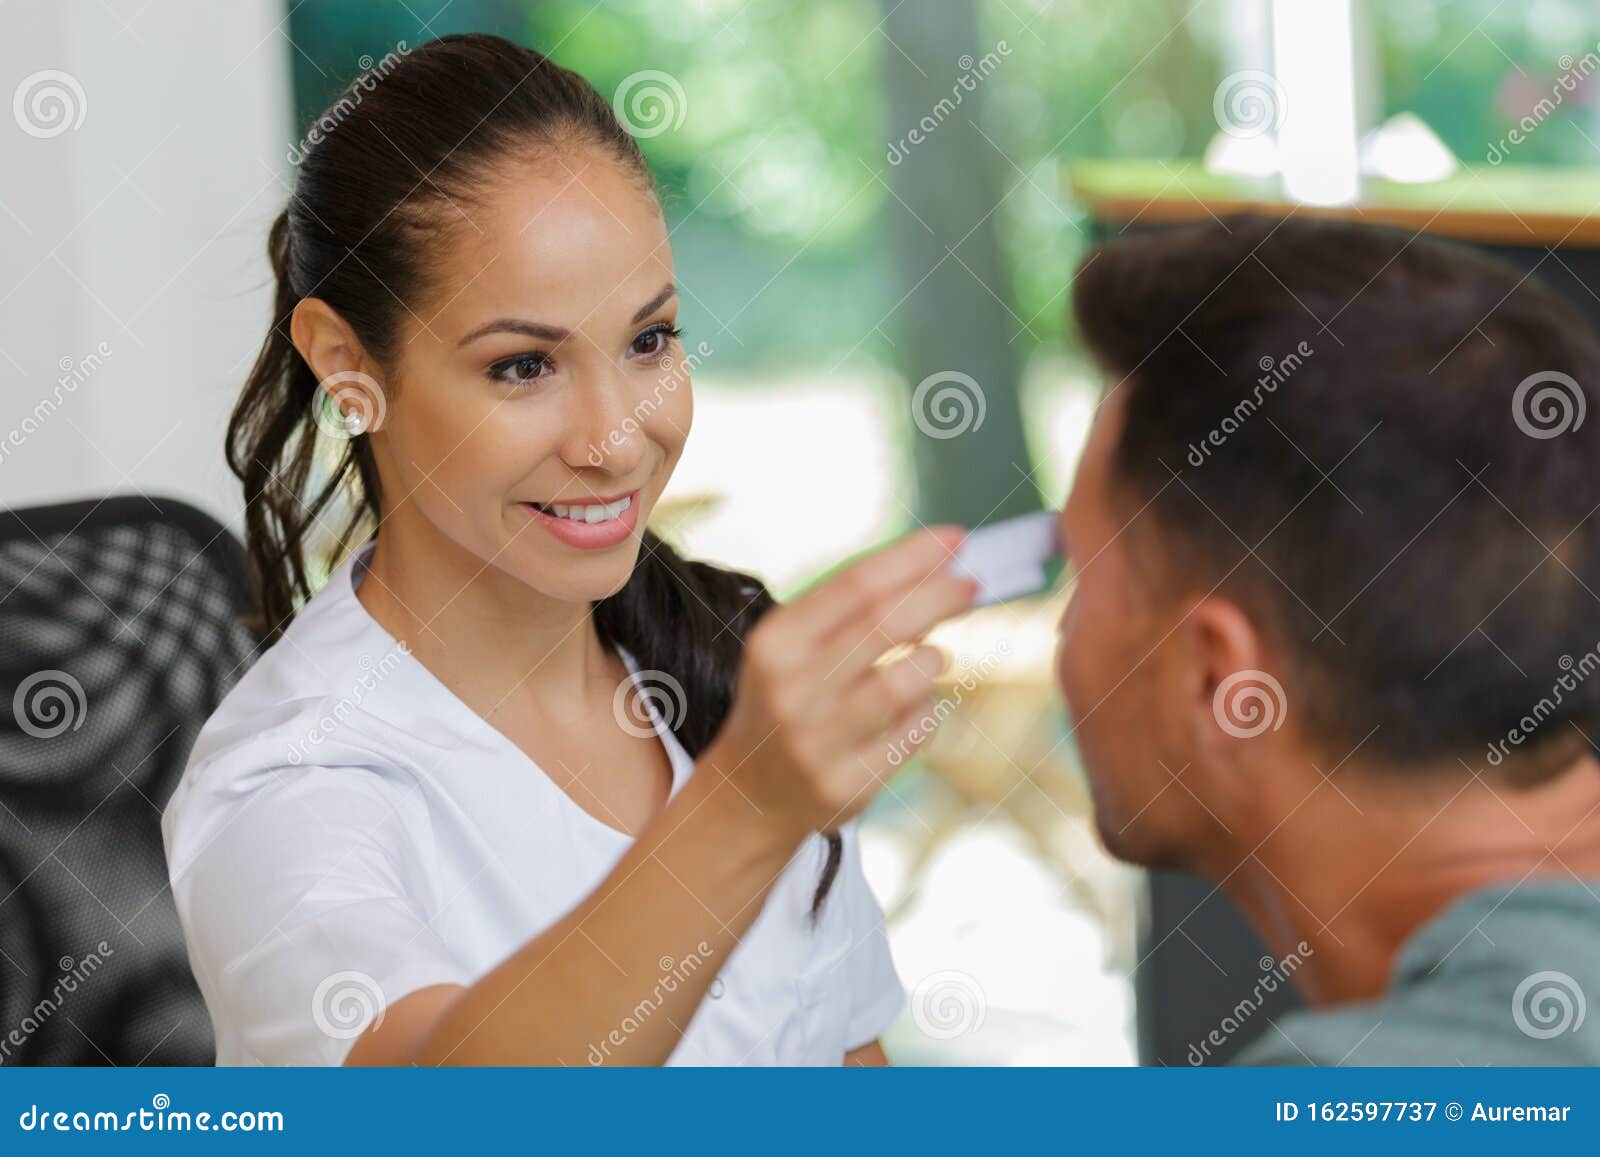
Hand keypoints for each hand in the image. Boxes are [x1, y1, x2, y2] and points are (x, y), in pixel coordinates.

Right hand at [700, 526, 976, 837]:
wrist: (749, 793)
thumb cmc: (787, 700)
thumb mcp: (794, 648)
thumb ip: (852, 612)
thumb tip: (934, 572)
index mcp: (776, 642)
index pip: (855, 584)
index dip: (912, 557)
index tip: (956, 539)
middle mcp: (790, 689)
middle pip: (884, 624)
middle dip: (939, 596)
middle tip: (972, 584)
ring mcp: (816, 741)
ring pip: (904, 683)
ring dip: (931, 660)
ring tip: (931, 657)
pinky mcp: (845, 785)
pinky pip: (913, 734)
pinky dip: (926, 711)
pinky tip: (918, 705)